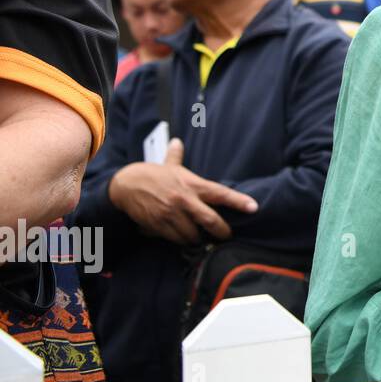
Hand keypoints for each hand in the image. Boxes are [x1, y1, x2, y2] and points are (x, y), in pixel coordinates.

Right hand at [108, 138, 257, 244]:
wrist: (125, 184)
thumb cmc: (152, 175)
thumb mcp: (169, 166)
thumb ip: (177, 156)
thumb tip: (177, 141)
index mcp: (193, 184)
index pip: (221, 193)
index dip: (239, 201)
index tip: (254, 208)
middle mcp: (184, 199)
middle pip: (211, 220)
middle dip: (222, 232)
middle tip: (227, 236)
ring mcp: (171, 213)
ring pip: (192, 234)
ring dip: (198, 239)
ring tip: (200, 238)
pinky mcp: (159, 224)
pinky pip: (175, 239)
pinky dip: (181, 241)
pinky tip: (182, 238)